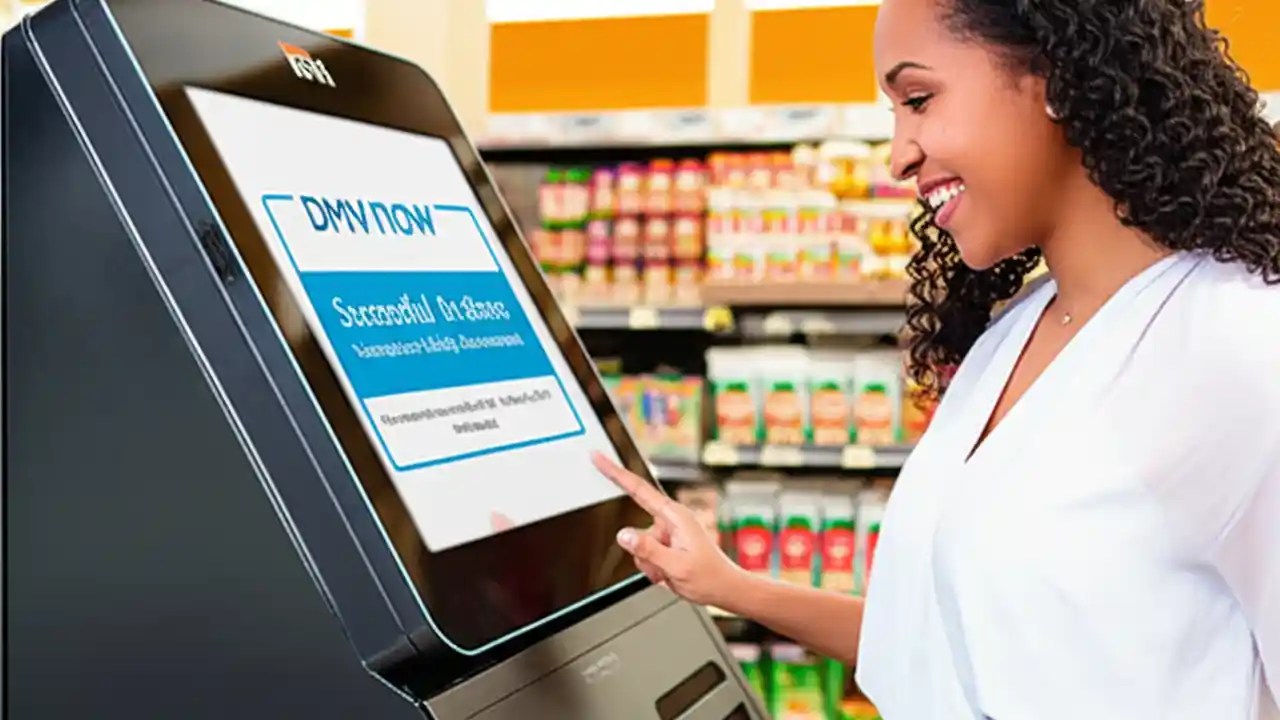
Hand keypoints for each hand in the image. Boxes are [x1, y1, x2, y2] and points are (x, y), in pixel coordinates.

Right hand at [592, 452, 745, 607]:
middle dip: (643, 554)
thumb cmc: (709, 576)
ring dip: (649, 564)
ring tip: (670, 572)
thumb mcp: (676, 565)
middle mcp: (670, 520)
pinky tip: (669, 573)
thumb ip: (647, 549)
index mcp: (674, 516)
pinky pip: (645, 555)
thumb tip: (623, 535)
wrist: (724, 589)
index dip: (615, 472)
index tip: (599, 457)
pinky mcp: (667, 544)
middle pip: (635, 531)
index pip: (638, 490)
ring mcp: (668, 533)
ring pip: (638, 547)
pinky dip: (653, 568)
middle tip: (662, 569)